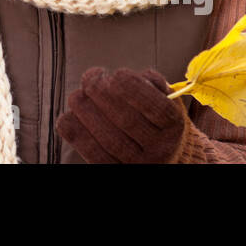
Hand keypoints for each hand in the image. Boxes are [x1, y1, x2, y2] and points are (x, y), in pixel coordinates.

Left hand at [55, 66, 189, 163]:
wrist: (166, 156)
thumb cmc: (158, 120)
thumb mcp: (168, 100)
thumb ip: (154, 84)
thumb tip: (131, 76)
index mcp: (174, 127)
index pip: (157, 108)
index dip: (133, 88)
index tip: (116, 74)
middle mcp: (160, 150)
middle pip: (127, 121)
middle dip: (102, 93)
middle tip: (91, 78)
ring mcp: (138, 164)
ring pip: (108, 138)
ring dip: (85, 110)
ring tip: (78, 95)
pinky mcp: (116, 171)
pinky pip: (91, 153)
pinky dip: (76, 131)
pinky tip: (71, 114)